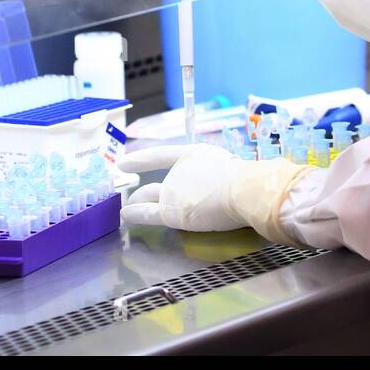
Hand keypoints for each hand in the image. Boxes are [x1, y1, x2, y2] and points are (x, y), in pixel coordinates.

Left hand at [118, 143, 311, 242]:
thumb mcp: (229, 168)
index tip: (124, 161)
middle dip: (143, 190)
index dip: (142, 158)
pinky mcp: (171, 211)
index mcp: (194, 154)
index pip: (163, 155)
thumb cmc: (246, 179)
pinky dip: (134, 214)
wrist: (245, 189)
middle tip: (133, 196)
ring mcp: (174, 189)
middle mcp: (179, 170)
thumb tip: (224, 187)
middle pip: (157, 183)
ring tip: (128, 209)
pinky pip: (147, 213)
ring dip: (137, 203)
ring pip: (150, 198)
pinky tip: (125, 216)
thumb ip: (217, 176)